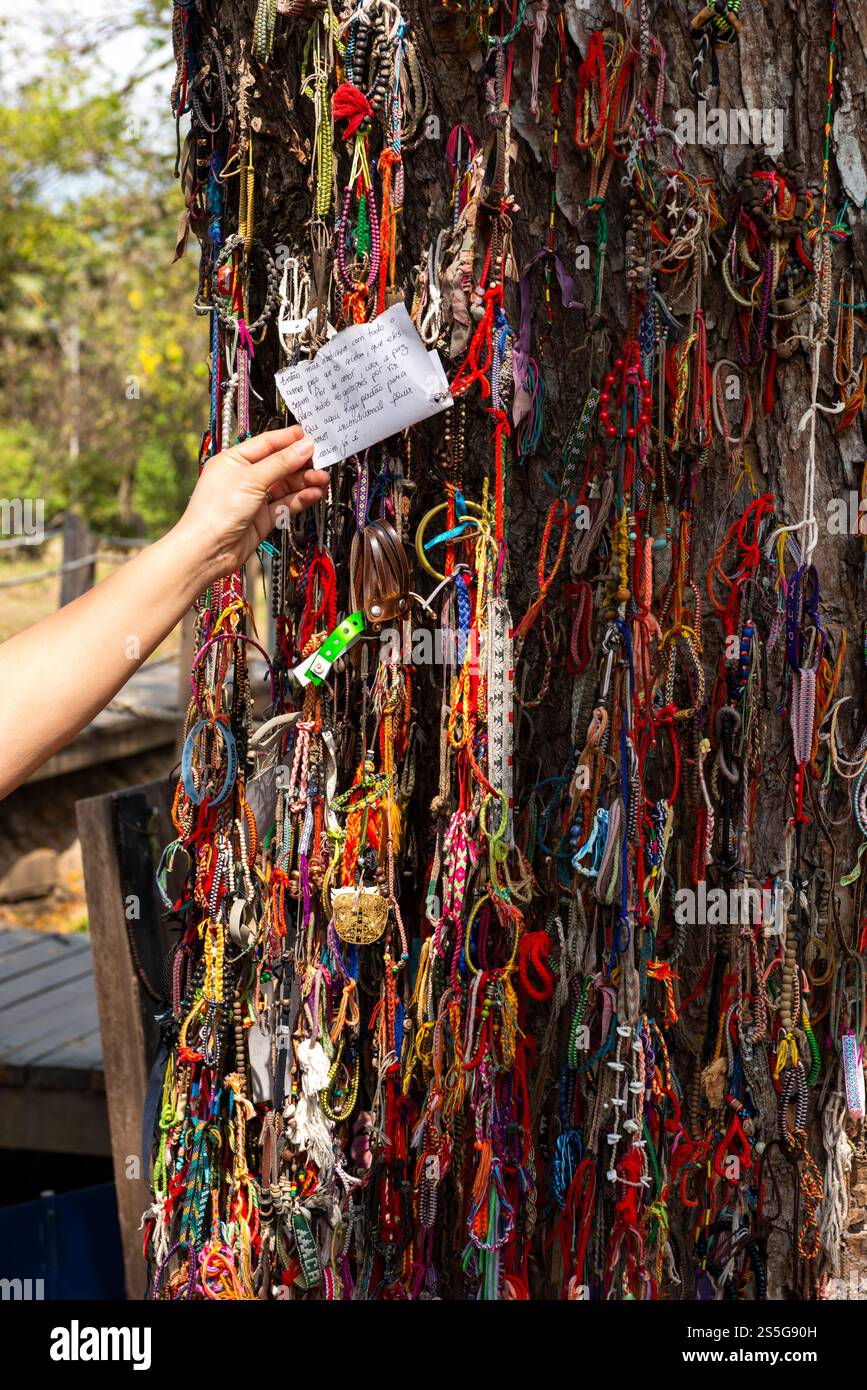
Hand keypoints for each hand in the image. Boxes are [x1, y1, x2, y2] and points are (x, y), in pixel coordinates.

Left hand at [175, 427, 329, 580]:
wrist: (207, 551)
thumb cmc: (216, 511)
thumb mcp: (251, 479)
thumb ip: (281, 462)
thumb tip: (305, 446)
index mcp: (234, 460)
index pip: (267, 443)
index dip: (289, 439)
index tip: (312, 435)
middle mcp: (244, 478)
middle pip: (279, 464)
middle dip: (301, 462)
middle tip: (323, 459)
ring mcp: (254, 499)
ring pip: (285, 485)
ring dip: (304, 481)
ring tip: (322, 479)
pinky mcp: (263, 519)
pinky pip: (286, 504)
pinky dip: (300, 498)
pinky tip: (314, 494)